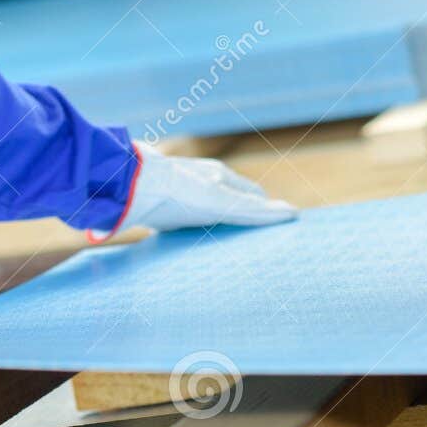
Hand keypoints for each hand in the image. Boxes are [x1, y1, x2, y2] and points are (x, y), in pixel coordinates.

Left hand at [94, 146, 296, 239]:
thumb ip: (254, 211)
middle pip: (231, 202)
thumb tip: (293, 214)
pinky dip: (193, 231)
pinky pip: (184, 220)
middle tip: (252, 245)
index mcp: (221, 176)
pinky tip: (190, 245)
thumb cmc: (180, 192)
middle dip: (242, 219)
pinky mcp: (162, 206)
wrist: (133, 186)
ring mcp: (182, 191)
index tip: (275, 232)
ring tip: (223, 250)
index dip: (266, 212)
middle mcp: (203, 180)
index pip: (253, 196)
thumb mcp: (222, 204)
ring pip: (207, 211)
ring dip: (216, 226)